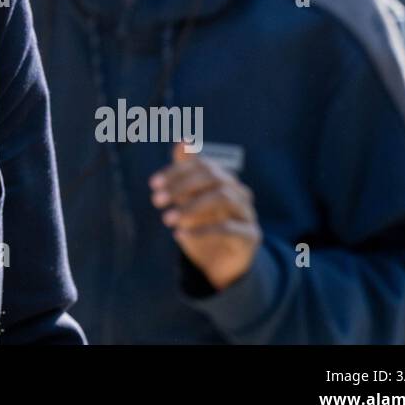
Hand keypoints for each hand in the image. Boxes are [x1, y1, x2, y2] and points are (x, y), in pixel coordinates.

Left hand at [149, 141, 260, 290]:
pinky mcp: (251, 235)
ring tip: (167, 219)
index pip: (202, 164)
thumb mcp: (189, 200)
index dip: (177, 171)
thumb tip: (183, 141)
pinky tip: (179, 235)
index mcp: (223, 179)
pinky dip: (202, 230)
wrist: (220, 264)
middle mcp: (238, 191)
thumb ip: (185, 171)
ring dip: (191, 206)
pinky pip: (229, 228)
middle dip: (182, 186)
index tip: (153, 184)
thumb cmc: (202, 225)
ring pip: (223, 197)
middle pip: (213, 176)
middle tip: (156, 200)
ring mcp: (247, 212)